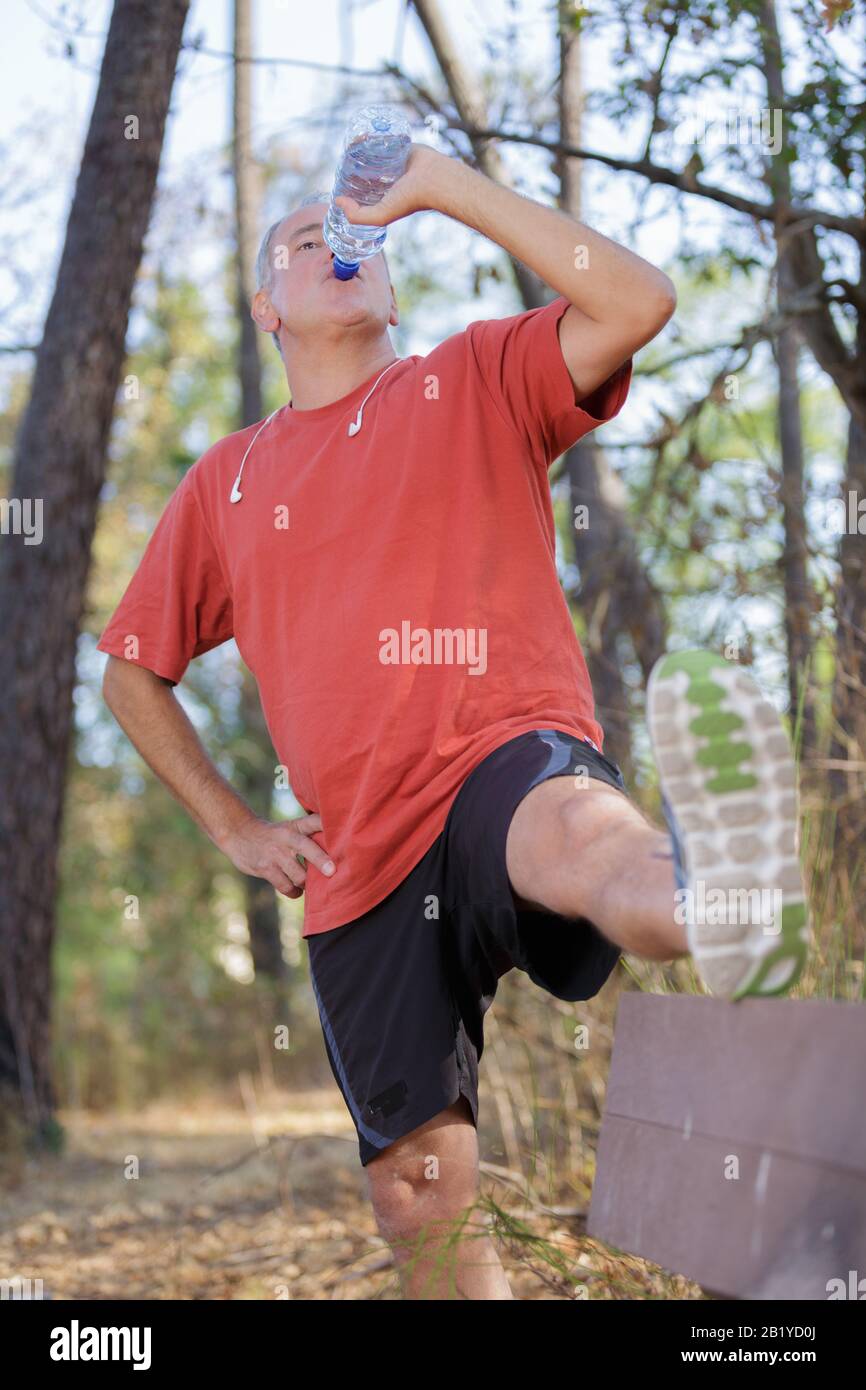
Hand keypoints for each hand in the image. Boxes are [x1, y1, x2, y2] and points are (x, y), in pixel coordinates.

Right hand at [221, 812, 334, 899]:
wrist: (239, 833)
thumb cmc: (273, 835)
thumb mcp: (290, 827)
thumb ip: (310, 834)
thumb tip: (337, 852)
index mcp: (296, 827)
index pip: (314, 822)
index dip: (328, 825)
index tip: (342, 833)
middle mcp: (287, 838)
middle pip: (308, 848)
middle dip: (321, 861)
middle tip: (332, 872)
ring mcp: (275, 854)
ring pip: (299, 875)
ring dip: (307, 883)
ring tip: (310, 884)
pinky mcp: (265, 869)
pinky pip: (286, 886)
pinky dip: (294, 892)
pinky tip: (296, 890)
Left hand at [333, 142, 448, 227]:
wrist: (434, 179)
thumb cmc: (410, 199)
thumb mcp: (381, 216)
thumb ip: (358, 216)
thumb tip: (337, 201)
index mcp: (385, 195)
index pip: (362, 189)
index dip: (348, 183)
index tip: (339, 176)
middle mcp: (389, 178)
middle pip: (366, 169)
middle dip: (353, 164)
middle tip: (343, 158)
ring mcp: (395, 161)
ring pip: (374, 153)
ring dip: (362, 148)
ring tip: (350, 143)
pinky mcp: (401, 146)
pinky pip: (385, 138)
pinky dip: (375, 136)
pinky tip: (363, 133)